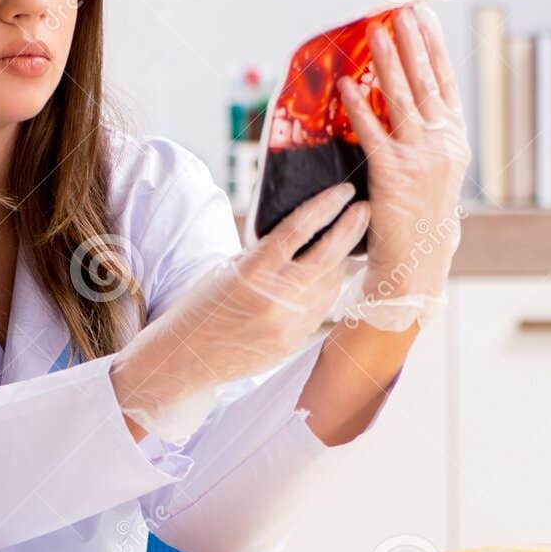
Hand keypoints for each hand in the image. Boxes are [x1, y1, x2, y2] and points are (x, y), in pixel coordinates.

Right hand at [110, 182, 370, 440]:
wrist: (185, 359)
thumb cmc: (200, 307)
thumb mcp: (227, 269)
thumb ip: (264, 253)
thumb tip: (302, 231)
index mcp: (250, 273)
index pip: (297, 231)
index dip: (325, 207)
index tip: (344, 192)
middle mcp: (273, 299)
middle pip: (326, 257)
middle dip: (350, 230)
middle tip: (365, 210)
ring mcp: (287, 324)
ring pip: (331, 284)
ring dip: (344, 260)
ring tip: (351, 239)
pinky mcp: (293, 342)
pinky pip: (322, 308)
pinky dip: (330, 287)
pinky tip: (335, 273)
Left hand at [338, 3, 468, 313]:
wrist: (418, 265)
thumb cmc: (422, 221)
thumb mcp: (438, 175)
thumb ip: (428, 138)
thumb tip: (406, 100)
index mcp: (456, 142)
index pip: (448, 84)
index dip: (436, 48)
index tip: (427, 17)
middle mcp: (444, 145)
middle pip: (427, 82)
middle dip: (412, 42)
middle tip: (401, 10)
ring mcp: (421, 158)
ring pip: (402, 99)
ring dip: (388, 62)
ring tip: (377, 33)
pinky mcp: (393, 174)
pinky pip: (372, 132)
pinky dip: (358, 107)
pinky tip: (346, 85)